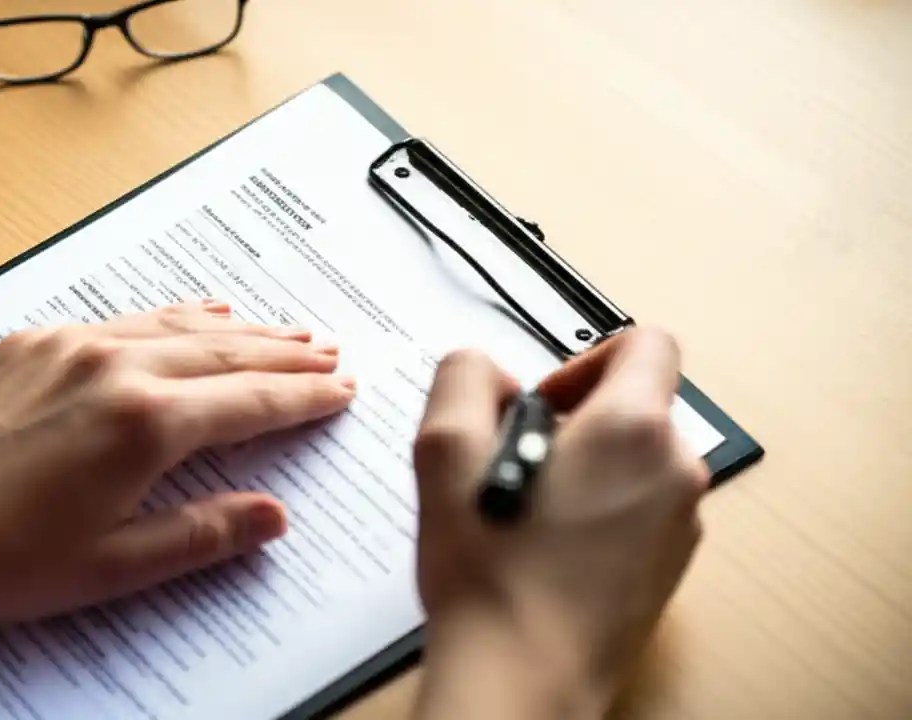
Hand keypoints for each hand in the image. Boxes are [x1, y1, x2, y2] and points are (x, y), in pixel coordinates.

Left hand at [0, 301, 354, 628]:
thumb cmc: (7, 558)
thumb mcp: (119, 565)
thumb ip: (204, 533)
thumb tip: (273, 516)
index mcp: (145, 425)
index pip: (250, 402)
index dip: (304, 397)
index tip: (340, 389)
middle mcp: (115, 369)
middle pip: (226, 352)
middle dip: (284, 354)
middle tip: (329, 351)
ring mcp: (73, 346)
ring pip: (178, 326)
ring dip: (238, 328)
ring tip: (283, 330)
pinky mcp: (36, 341)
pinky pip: (124, 319)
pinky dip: (172, 318)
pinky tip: (196, 314)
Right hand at [411, 329, 706, 717]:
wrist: (523, 676)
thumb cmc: (492, 574)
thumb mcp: (445, 449)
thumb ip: (464, 377)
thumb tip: (491, 374)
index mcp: (633, 428)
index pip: (647, 343)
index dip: (587, 358)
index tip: (545, 400)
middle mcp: (674, 471)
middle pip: (636, 406)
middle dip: (575, 421)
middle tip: (517, 462)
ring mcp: (680, 524)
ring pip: (633, 462)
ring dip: (583, 470)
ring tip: (525, 516)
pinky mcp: (669, 568)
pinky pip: (637, 512)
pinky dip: (596, 515)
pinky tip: (544, 551)